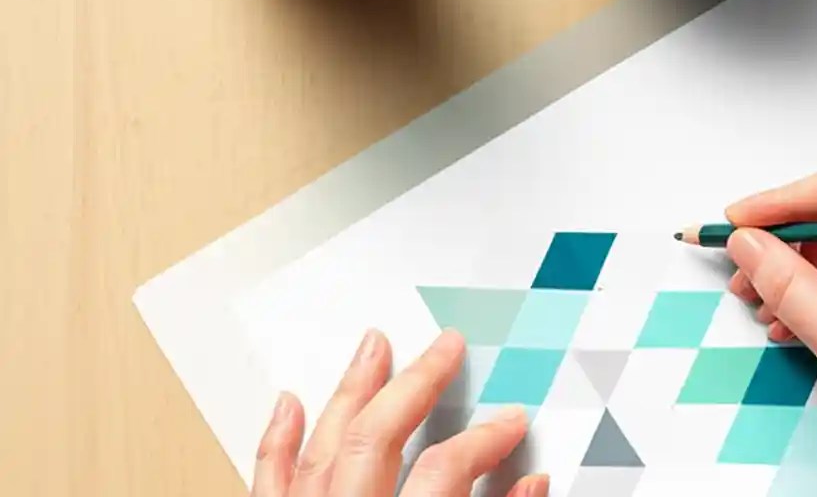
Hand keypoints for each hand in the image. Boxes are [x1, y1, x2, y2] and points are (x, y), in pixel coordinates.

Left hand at [252, 329, 548, 496]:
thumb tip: (532, 485)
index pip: (443, 470)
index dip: (484, 440)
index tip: (510, 423)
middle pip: (374, 437)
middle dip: (415, 384)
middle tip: (445, 348)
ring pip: (319, 448)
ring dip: (349, 393)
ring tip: (373, 348)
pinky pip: (268, 482)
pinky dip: (277, 441)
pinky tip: (289, 405)